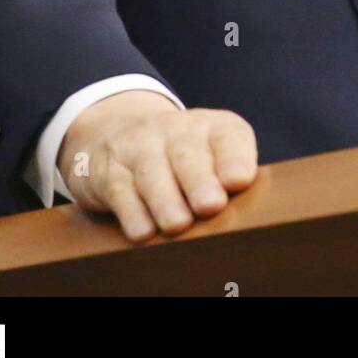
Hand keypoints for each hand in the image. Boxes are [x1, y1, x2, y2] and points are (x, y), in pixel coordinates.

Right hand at [57, 90, 258, 241]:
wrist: (118, 130)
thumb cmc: (181, 157)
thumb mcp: (210, 155)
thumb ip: (230, 178)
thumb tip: (248, 212)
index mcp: (211, 127)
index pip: (228, 136)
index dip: (234, 158)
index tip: (239, 181)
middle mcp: (175, 129)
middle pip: (188, 153)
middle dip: (199, 180)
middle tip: (210, 205)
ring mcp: (139, 146)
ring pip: (152, 171)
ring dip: (165, 199)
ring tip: (178, 224)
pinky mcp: (109, 170)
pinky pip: (120, 190)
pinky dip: (132, 212)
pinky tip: (143, 231)